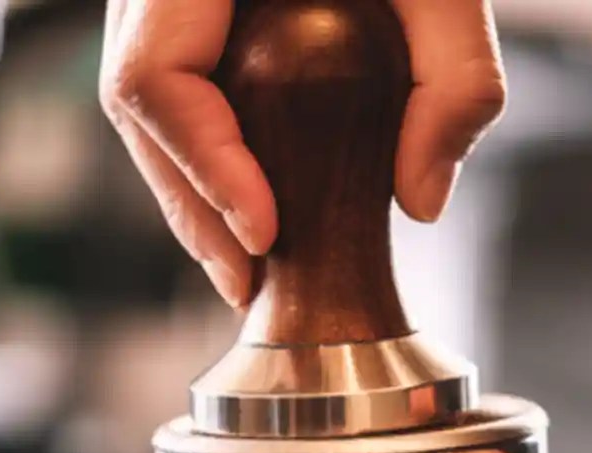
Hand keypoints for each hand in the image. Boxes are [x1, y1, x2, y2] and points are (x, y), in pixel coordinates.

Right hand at [100, 0, 505, 306]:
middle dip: (193, 208)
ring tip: (245, 266)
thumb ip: (455, 76)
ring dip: (192, 193)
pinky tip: (246, 204)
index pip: (153, 76)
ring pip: (145, 105)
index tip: (265, 233)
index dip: (205, 166)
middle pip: (136, 108)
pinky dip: (206, 153)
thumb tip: (422, 200)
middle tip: (247, 285)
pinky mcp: (182, 4)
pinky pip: (173, 84)